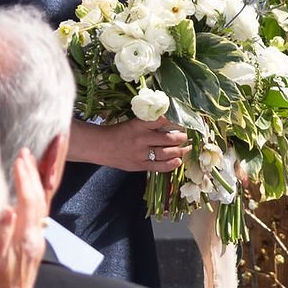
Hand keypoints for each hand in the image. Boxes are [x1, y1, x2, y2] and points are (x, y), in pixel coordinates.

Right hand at [0, 154, 47, 287]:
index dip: (25, 179)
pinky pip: (43, 205)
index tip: (20, 158)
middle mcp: (38, 234)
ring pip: (48, 197)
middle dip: (44, 167)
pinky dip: (44, 186)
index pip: (29, 202)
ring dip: (49, 172)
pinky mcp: (36, 237)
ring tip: (54, 148)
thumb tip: (5, 211)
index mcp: (25, 239)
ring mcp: (39, 235)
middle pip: (45, 194)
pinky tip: (42, 173)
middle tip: (47, 142)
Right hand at [69, 111, 187, 175]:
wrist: (100, 146)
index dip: (175, 121)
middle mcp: (141, 139)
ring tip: (187, 147)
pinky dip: (170, 164)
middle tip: (187, 135)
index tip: (183, 121)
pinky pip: (158, 166)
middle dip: (181, 137)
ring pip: (166, 153)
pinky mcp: (139, 165)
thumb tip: (170, 121)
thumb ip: (149, 123)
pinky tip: (178, 161)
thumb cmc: (118, 132)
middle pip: (167, 139)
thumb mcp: (133, 123)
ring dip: (180, 150)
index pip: (162, 121)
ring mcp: (141, 154)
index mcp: (139, 125)